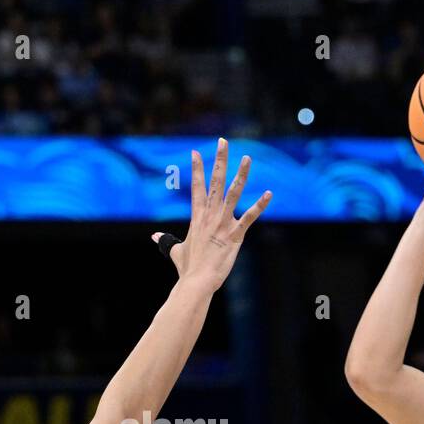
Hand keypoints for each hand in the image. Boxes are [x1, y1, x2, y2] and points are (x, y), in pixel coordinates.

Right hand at [152, 137, 271, 290]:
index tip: (196, 152)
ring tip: (247, 158)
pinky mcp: (235, 236)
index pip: (197, 187)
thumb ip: (166, 241)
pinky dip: (260, 206)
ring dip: (240, 175)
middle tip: (223, 142)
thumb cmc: (188, 268)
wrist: (196, 281)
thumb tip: (154, 237)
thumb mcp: (175, 251)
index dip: (196, 169)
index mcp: (197, 217)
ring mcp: (222, 224)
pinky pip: (249, 218)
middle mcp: (210, 216)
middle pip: (215, 182)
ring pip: (232, 193)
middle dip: (219, 160)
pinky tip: (269, 194)